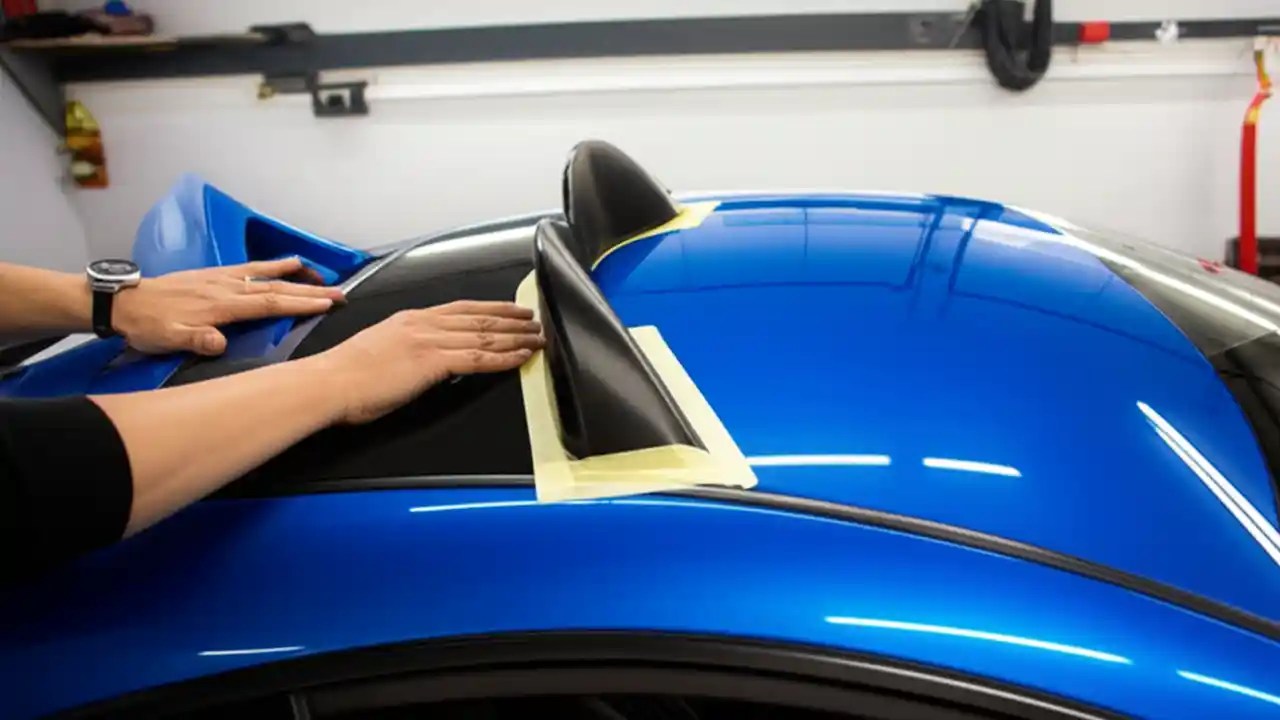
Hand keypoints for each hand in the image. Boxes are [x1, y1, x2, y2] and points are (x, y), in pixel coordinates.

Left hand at [113, 258, 345, 354]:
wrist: (122, 303)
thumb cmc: (148, 326)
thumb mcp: (168, 339)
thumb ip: (196, 340)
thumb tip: (221, 344)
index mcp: (221, 306)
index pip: (269, 304)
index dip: (300, 304)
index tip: (327, 304)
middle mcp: (227, 288)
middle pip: (276, 289)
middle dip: (310, 291)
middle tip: (340, 293)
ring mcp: (222, 279)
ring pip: (267, 276)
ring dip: (297, 276)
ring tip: (322, 275)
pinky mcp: (214, 275)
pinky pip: (251, 268)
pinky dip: (273, 265)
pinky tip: (288, 262)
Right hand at [307, 300, 543, 424]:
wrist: (328, 383)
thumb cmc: (345, 376)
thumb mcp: (380, 349)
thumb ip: (407, 348)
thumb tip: (423, 359)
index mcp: (410, 319)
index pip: (460, 308)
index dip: (490, 308)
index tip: (510, 310)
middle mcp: (423, 323)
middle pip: (478, 317)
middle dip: (511, 320)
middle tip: (535, 321)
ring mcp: (428, 340)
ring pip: (483, 335)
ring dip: (515, 337)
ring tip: (537, 339)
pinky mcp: (432, 362)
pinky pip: (478, 357)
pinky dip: (504, 357)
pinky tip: (521, 357)